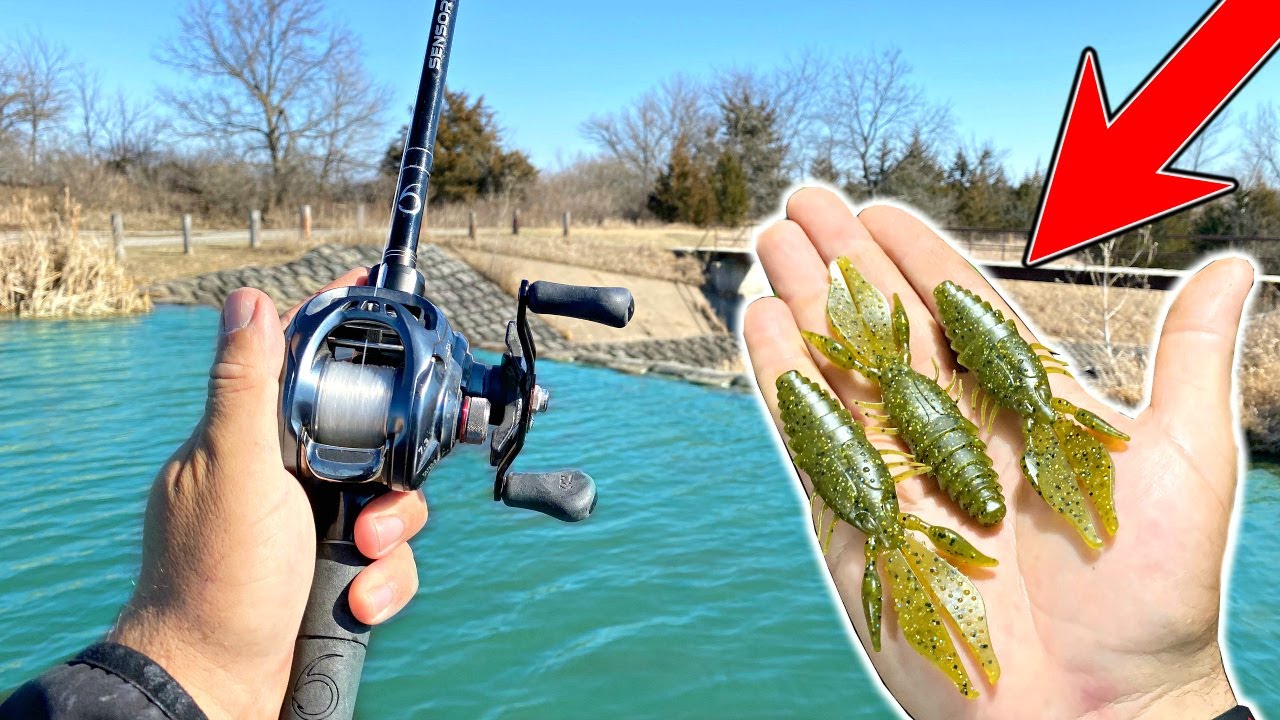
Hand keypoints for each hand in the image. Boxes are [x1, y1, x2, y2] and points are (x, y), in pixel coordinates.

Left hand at [110, 269, 428, 718]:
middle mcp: (287, 477)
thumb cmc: (214, 580)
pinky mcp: (335, 569)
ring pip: (393, 501)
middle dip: (392, 479)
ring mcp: (312, 525)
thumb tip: (247, 299)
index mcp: (255, 441)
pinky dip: (385, 581)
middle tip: (373, 511)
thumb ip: (245, 387)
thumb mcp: (233, 472)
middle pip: (374, 437)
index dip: (343, 323)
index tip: (380, 286)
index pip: (303, 360)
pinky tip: (356, 600)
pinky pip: (392, 557)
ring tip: (359, 562)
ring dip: (391, 538)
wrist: (219, 683)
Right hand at [745, 189, 1251, 719]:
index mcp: (1020, 406)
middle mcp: (953, 430)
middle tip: (800, 202)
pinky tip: (763, 322)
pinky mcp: (856, 523)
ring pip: (840, 369)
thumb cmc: (1151, 591)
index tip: (878, 208)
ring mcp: (900, 473)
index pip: (956, 311)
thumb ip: (1189, 357)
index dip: (915, 257)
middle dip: (842, 263)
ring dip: (803, 304)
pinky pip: (813, 439)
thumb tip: (1232, 263)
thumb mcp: (1184, 459)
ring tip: (770, 244)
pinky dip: (783, 379)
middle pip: (885, 327)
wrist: (1097, 707)